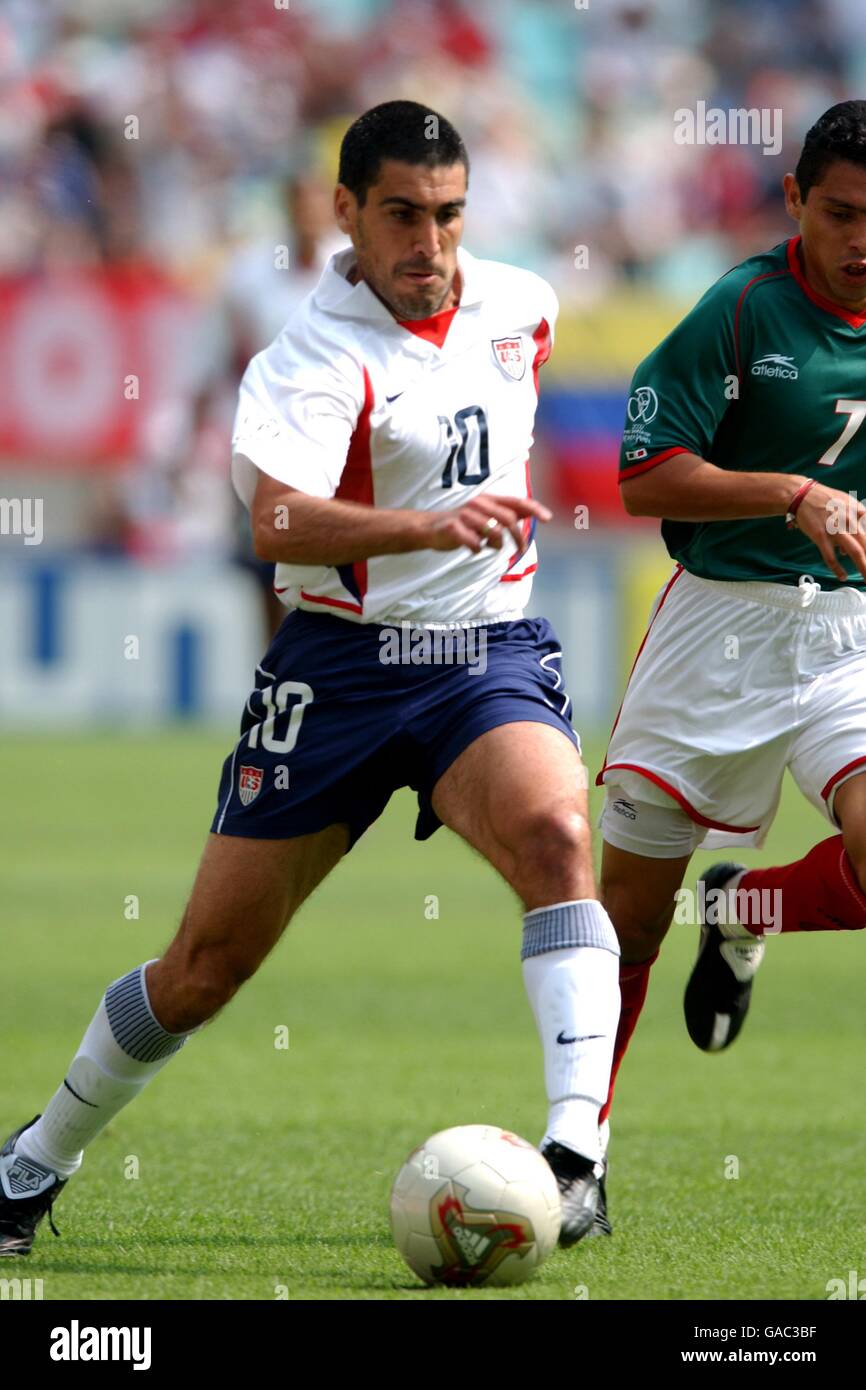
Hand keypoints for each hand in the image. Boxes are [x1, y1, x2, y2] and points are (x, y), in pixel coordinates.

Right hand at [420, 495, 552, 554]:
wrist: (429, 528)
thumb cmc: (462, 523)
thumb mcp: (484, 516)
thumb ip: (504, 516)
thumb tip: (527, 516)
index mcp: (487, 500)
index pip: (515, 502)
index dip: (533, 508)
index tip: (548, 518)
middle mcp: (478, 504)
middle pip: (508, 519)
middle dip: (518, 537)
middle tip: (521, 550)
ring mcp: (465, 515)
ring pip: (493, 532)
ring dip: (496, 545)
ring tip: (491, 547)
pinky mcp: (454, 528)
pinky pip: (474, 543)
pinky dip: (477, 549)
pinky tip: (473, 549)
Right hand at [793, 483, 865, 581]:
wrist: (802, 495)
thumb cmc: (824, 501)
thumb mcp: (845, 504)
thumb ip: (853, 523)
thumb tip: (848, 550)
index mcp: (857, 511)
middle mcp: (849, 520)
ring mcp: (835, 529)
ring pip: (854, 551)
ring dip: (863, 567)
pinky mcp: (820, 536)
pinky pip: (830, 556)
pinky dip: (837, 568)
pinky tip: (842, 576)